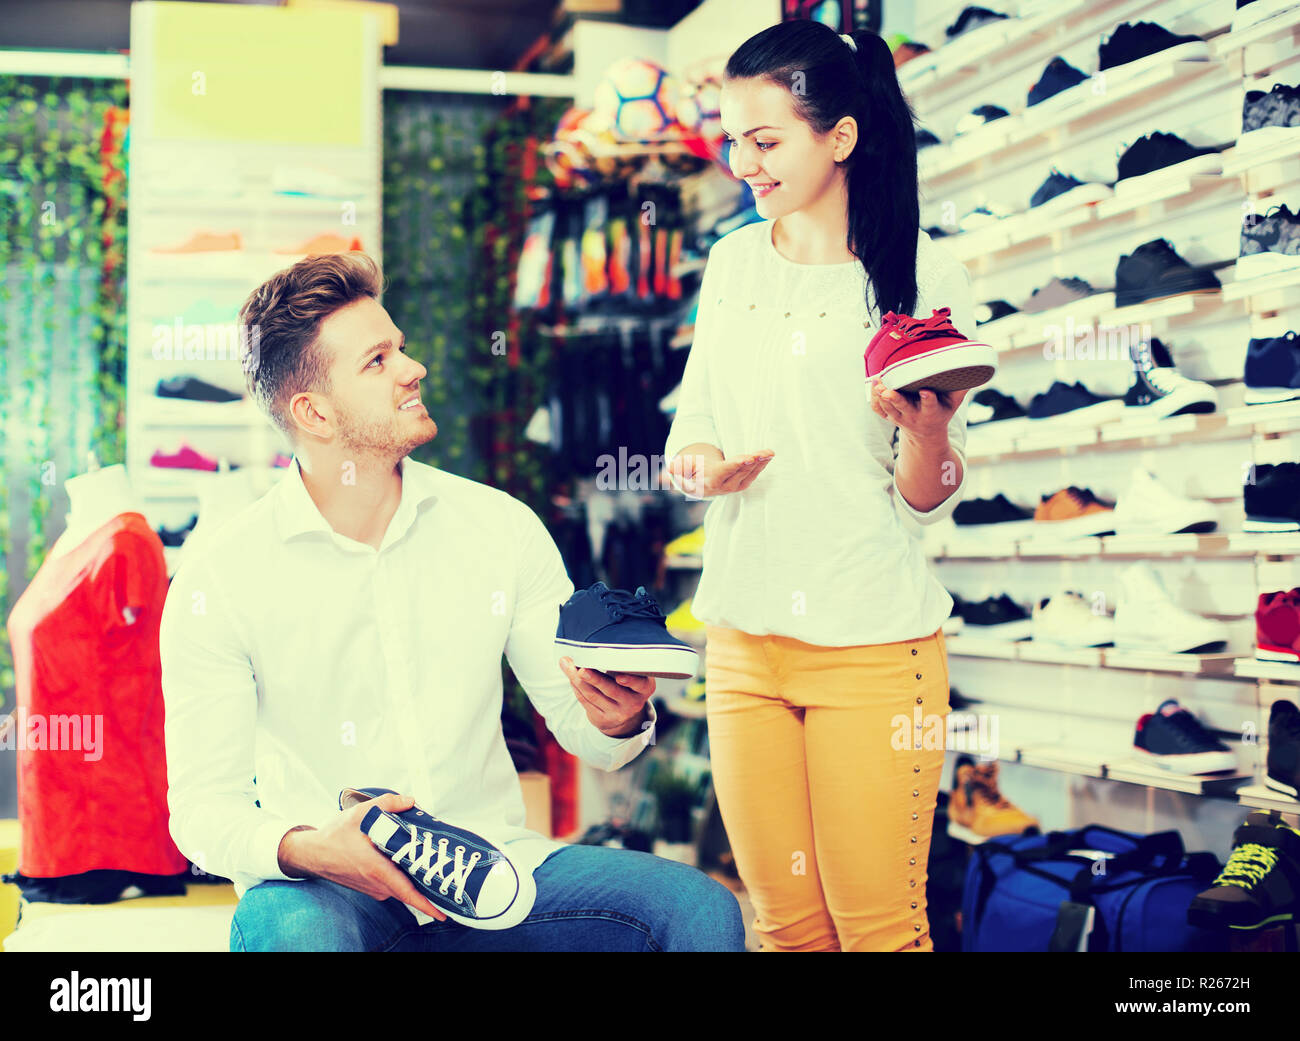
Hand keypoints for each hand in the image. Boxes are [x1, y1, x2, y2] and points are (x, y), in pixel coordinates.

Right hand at [277, 793, 447, 919]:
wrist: (312, 853)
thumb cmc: (334, 837)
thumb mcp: (361, 813)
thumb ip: (388, 804)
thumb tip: (410, 802)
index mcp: (377, 870)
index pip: (408, 893)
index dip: (428, 905)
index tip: (444, 912)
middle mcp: (376, 884)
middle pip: (410, 889)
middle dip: (429, 884)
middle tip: (447, 875)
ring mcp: (373, 888)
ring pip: (401, 886)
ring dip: (414, 877)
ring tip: (430, 863)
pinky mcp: (370, 887)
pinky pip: (392, 884)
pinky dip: (402, 875)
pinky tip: (408, 861)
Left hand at [558, 657, 654, 736]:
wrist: (624, 713)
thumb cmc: (627, 684)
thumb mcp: (634, 675)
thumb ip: (622, 663)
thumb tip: (595, 645)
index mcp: (644, 688)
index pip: (639, 684)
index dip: (630, 681)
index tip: (619, 677)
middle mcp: (632, 703)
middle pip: (611, 690)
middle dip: (595, 679)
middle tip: (582, 670)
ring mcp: (617, 713)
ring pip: (593, 695)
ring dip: (578, 680)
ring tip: (567, 666)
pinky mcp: (602, 719)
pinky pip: (585, 701)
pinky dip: (576, 687)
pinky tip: (570, 676)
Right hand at [668, 450, 773, 497]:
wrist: (698, 483)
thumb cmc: (691, 470)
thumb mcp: (683, 467)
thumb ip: (679, 467)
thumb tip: (670, 468)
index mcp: (710, 481)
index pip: (725, 472)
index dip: (736, 465)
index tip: (747, 458)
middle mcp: (724, 486)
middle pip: (741, 472)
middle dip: (753, 462)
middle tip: (765, 452)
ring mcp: (734, 487)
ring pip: (749, 474)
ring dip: (761, 463)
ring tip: (769, 452)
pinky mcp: (741, 484)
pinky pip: (753, 475)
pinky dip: (761, 466)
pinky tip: (768, 456)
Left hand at [869, 379, 967, 442]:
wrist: (925, 433)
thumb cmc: (942, 412)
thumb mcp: (954, 403)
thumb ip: (961, 387)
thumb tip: (974, 365)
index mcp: (932, 413)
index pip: (930, 406)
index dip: (928, 399)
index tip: (925, 391)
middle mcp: (914, 416)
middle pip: (902, 408)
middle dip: (895, 399)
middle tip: (888, 390)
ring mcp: (899, 417)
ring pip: (887, 408)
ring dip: (880, 395)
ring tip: (877, 380)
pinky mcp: (889, 416)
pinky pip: (878, 409)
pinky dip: (874, 399)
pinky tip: (873, 385)